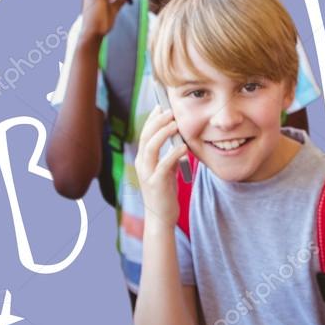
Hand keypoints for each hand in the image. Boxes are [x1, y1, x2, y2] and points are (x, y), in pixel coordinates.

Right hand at [136, 105, 188, 227]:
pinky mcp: (156, 183)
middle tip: (170, 111)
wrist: (161, 216)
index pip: (144, 134)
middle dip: (157, 121)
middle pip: (146, 137)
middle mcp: (141, 164)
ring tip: (175, 123)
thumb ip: (169, 158)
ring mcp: (147, 173)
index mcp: (143, 160)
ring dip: (163, 133)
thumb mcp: (166, 171)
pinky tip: (183, 146)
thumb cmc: (164, 193)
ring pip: (151, 147)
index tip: (161, 107)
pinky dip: (173, 153)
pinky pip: (164, 164)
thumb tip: (178, 144)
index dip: (152, 119)